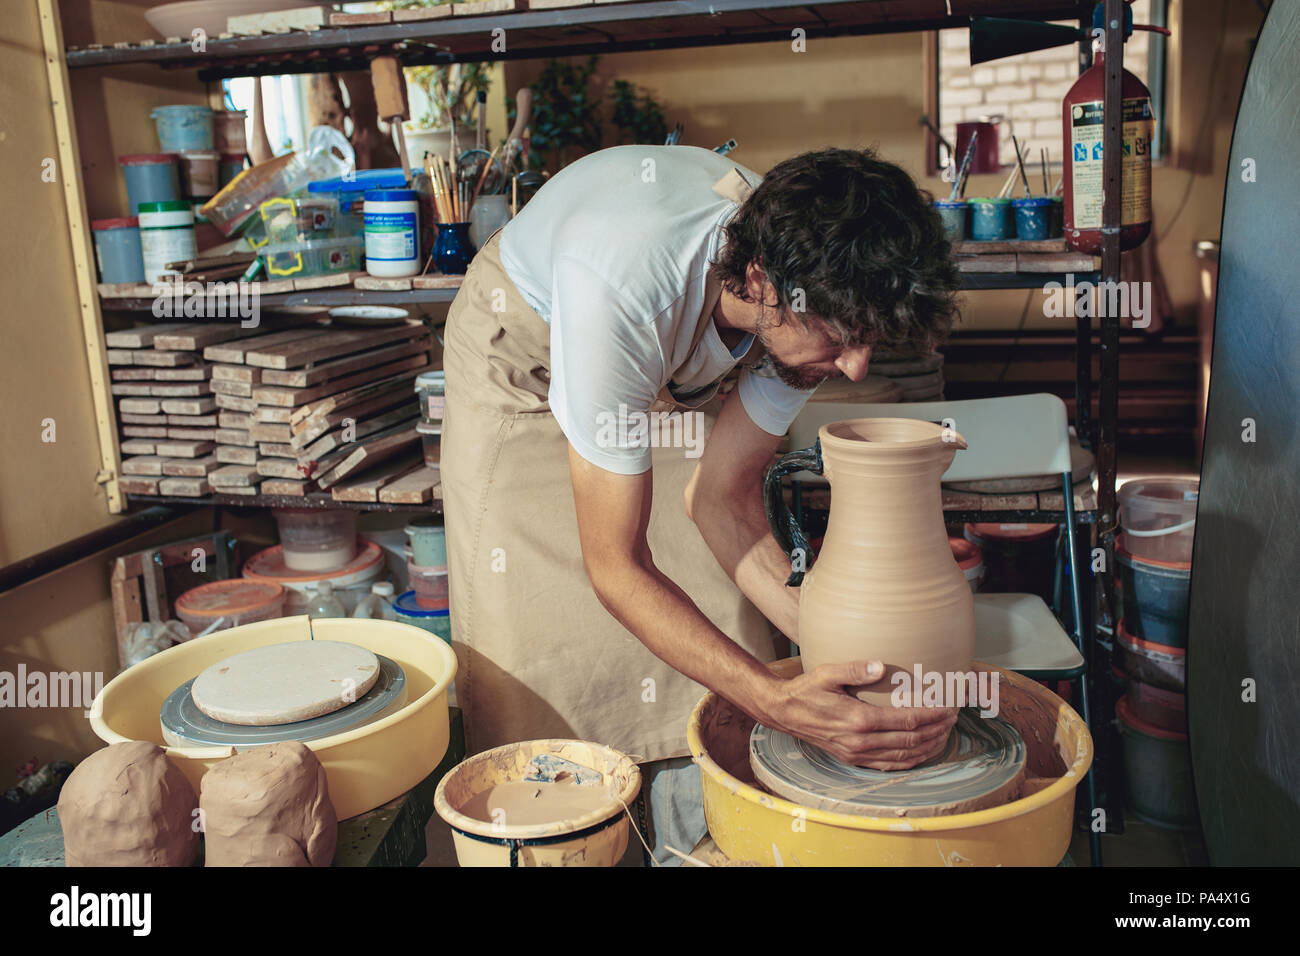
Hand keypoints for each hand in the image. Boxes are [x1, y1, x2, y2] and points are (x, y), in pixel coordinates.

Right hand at [762, 660, 958, 769]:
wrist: (784, 713)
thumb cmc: (806, 690)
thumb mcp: (827, 673)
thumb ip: (855, 669)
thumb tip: (881, 665)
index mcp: (858, 720)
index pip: (905, 721)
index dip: (931, 716)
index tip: (947, 707)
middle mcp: (860, 741)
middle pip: (909, 741)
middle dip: (936, 731)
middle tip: (953, 720)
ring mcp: (856, 754)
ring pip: (902, 757)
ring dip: (927, 747)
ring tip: (944, 735)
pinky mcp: (852, 759)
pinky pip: (888, 766)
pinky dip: (909, 761)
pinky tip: (920, 753)